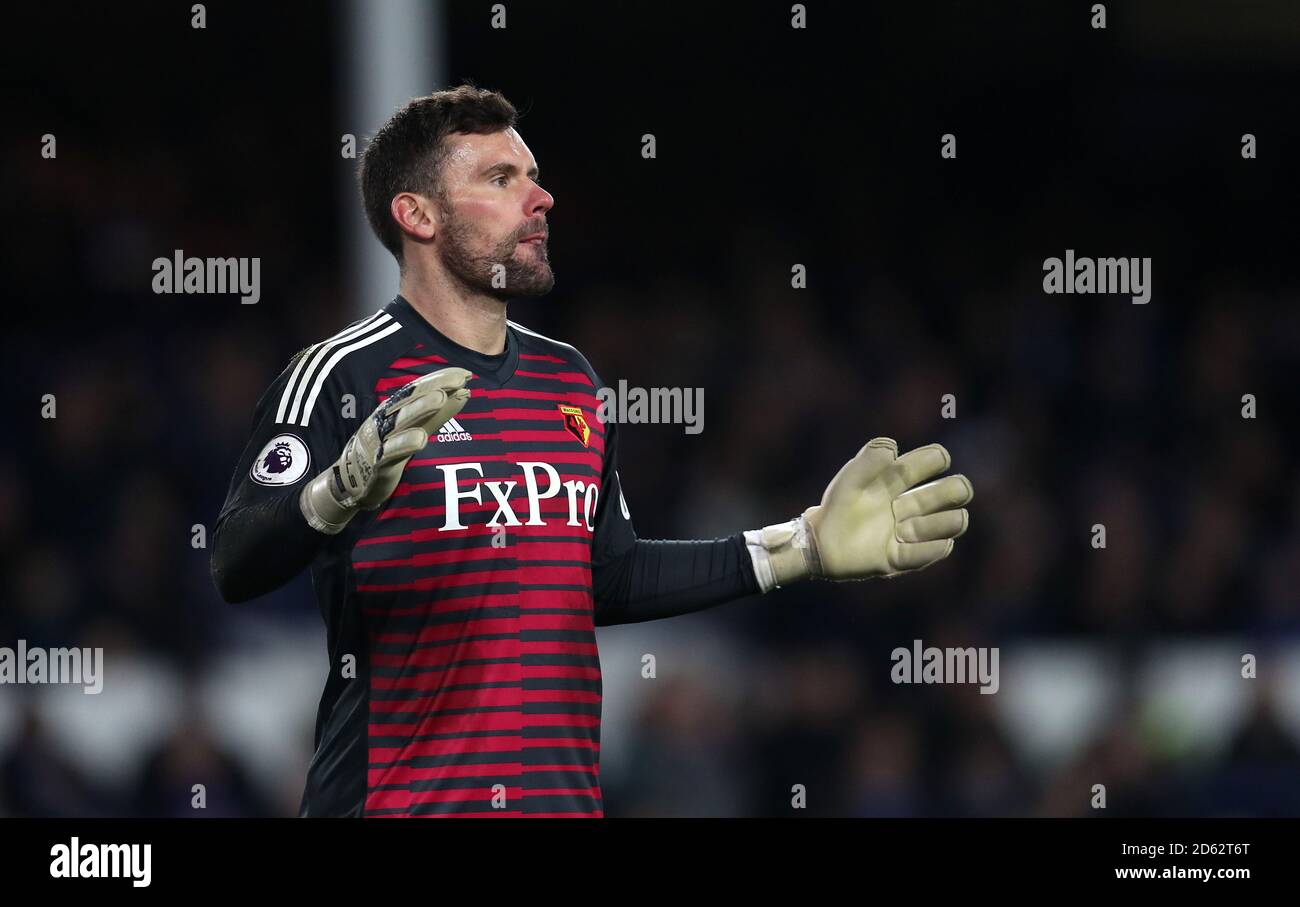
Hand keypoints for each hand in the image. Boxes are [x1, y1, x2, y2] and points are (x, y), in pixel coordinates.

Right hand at [299, 367, 471, 533]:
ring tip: (442, 398)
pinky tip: (421, 438)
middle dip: (436, 386)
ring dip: (421, 407)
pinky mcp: (377, 462)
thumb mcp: (415, 427)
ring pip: (402, 420)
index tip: (465, 373)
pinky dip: (405, 443)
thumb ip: (439, 413)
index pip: (420, 388)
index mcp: (396, 408)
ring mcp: (380, 438)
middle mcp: (387, 418)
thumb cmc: (387, 448)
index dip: (441, 379)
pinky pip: (391, 451)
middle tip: (460, 378)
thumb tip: (465, 392)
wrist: (351, 481)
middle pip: (412, 398)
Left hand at [753, 437, 972, 585]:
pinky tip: (917, 541)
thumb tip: (894, 447)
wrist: (818, 542)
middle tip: (953, 491)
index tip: (938, 459)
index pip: (931, 462)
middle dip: (957, 488)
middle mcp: (909, 507)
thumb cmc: (837, 506)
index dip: (938, 458)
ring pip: (949, 523)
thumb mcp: (851, 478)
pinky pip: (927, 554)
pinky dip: (930, 549)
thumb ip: (870, 459)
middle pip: (952, 492)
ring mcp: (907, 533)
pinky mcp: (899, 558)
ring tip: (906, 528)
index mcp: (898, 481)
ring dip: (935, 524)